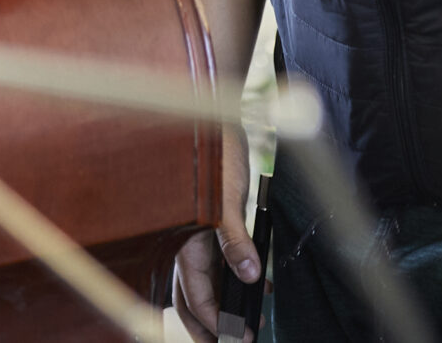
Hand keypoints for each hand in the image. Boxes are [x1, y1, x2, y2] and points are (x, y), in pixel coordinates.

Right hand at [173, 126, 257, 342]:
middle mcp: (186, 247)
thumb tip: (250, 277)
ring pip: (202, 286)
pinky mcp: (209, 228)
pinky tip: (257, 285)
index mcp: (184, 245)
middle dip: (209, 327)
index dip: (217, 323)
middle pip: (190, 301)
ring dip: (222, 307)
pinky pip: (216, 265)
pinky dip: (232, 281)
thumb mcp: (226, 200)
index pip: (197, 299)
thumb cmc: (215, 157)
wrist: (213, 121)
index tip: (238, 338)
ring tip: (246, 322)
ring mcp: (196, 239)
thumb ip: (234, 240)